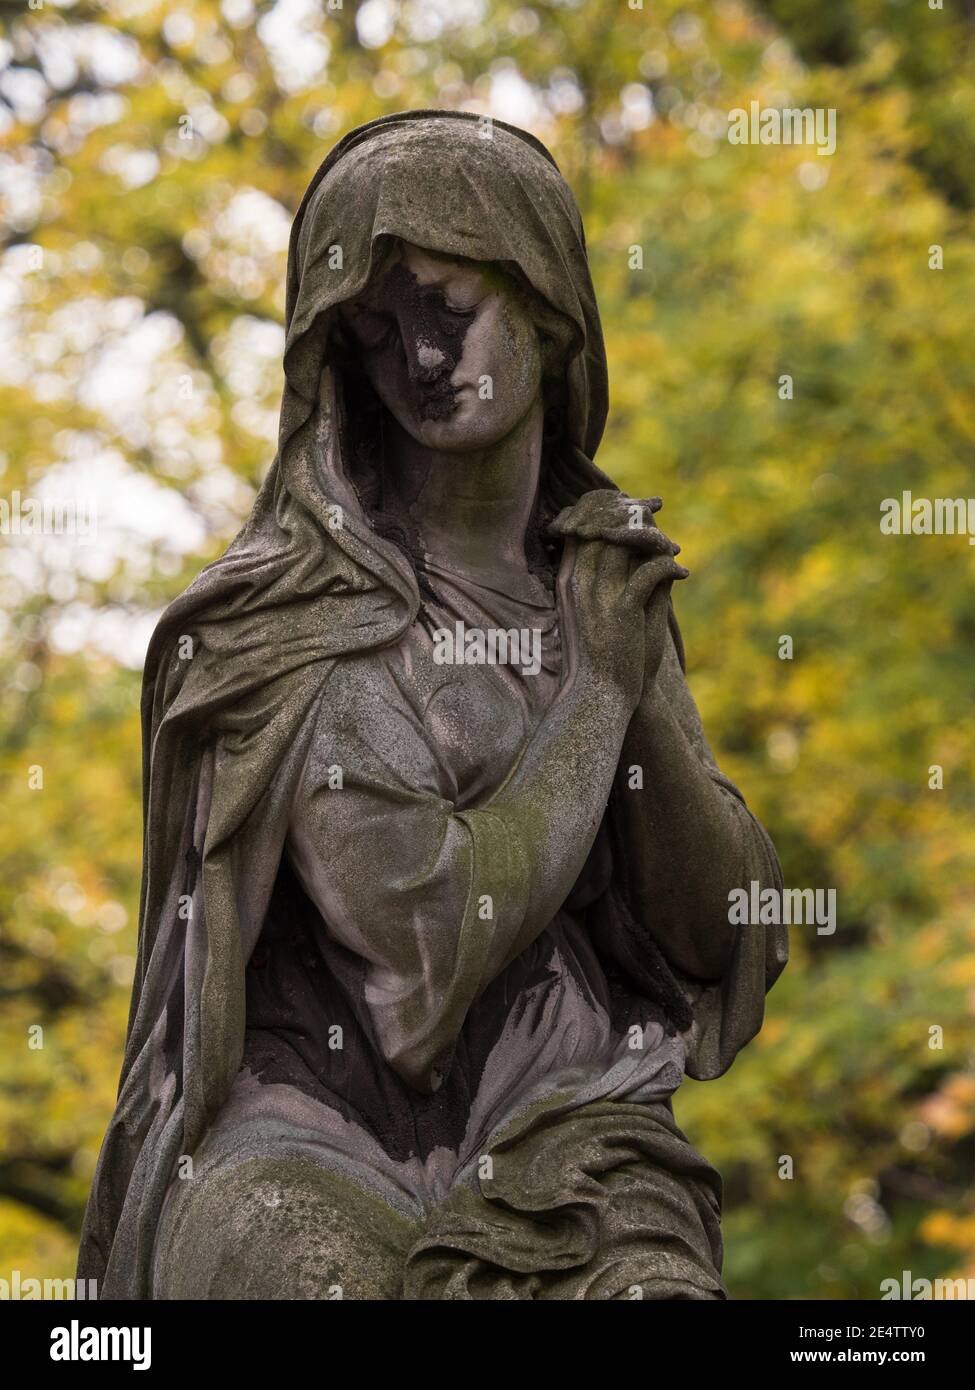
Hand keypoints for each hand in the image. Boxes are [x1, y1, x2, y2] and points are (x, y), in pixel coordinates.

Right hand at [550, 491, 687, 706]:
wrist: (598, 693)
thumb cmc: (603, 652)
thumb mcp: (601, 608)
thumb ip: (615, 575)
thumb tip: (640, 549)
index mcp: (570, 578)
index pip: (583, 523)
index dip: (608, 506)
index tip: (636, 504)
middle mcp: (580, 580)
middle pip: (603, 524)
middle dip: (632, 511)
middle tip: (657, 508)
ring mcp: (599, 594)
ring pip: (623, 540)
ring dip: (654, 536)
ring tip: (672, 545)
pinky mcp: (622, 610)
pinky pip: (649, 571)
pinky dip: (669, 566)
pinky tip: (682, 572)